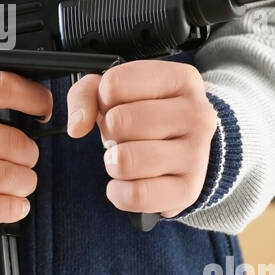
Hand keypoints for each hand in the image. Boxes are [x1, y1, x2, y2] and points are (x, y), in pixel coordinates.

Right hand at [0, 71, 51, 222]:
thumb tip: (18, 113)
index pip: (1, 87)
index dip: (34, 99)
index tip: (43, 109)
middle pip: (10, 141)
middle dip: (30, 154)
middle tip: (28, 157)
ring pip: (1, 176)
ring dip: (24, 183)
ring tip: (23, 182)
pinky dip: (8, 209)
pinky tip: (15, 207)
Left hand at [66, 62, 216, 218]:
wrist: (185, 151)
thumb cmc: (147, 115)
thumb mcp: (116, 93)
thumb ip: (86, 93)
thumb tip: (77, 126)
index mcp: (182, 79)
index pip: (115, 83)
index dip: (104, 99)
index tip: (120, 106)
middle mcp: (197, 114)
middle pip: (119, 121)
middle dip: (110, 132)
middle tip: (125, 136)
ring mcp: (197, 154)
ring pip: (126, 160)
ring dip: (114, 162)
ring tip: (128, 157)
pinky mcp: (189, 190)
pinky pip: (136, 195)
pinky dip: (119, 192)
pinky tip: (129, 183)